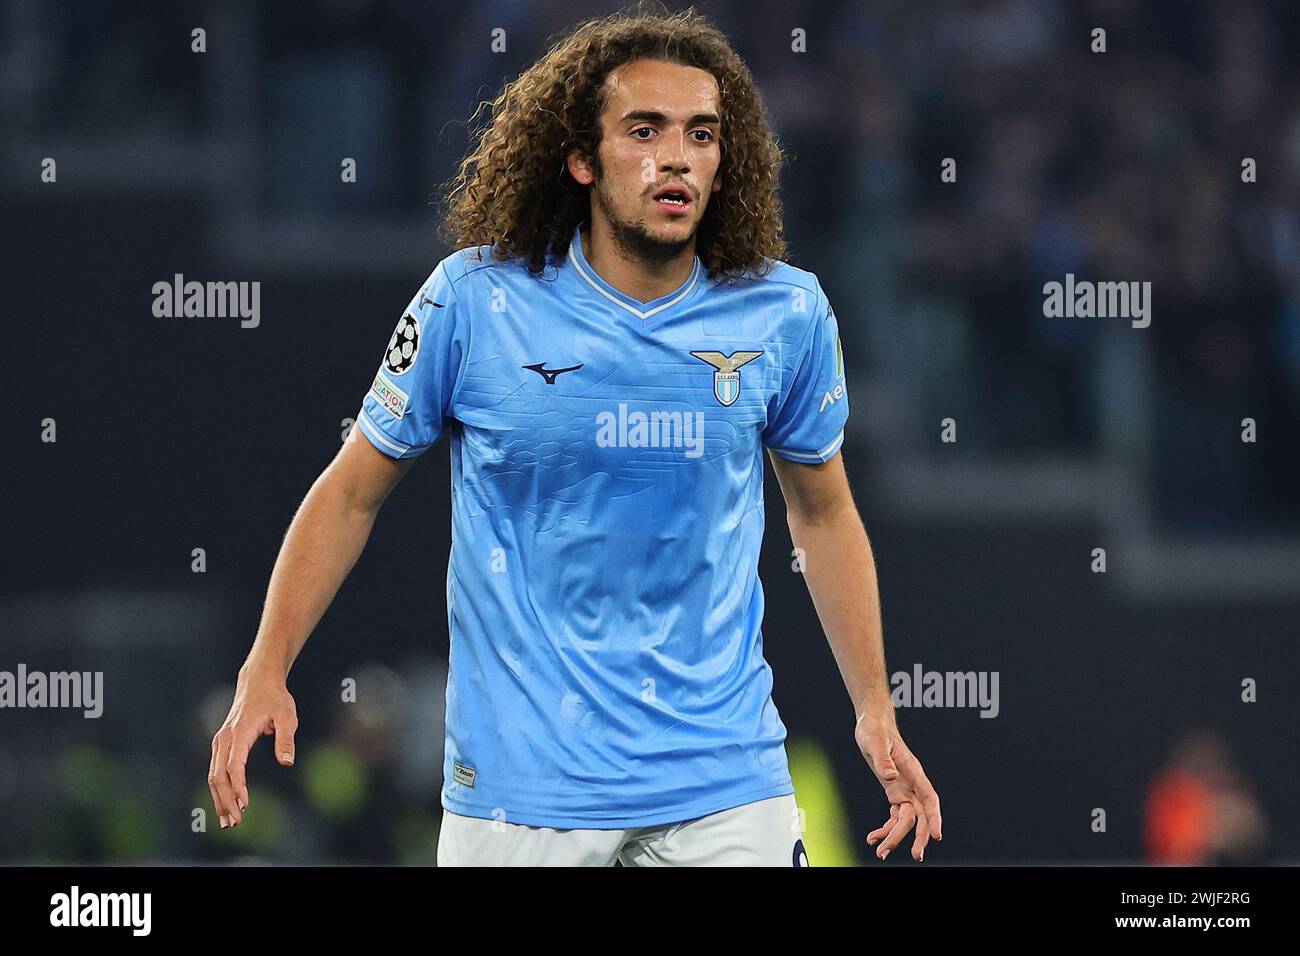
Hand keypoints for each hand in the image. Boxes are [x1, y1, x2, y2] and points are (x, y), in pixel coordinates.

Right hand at [208, 661, 297, 827]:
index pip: (234, 766)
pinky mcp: (221, 744)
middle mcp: (225, 738)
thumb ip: (286, 739)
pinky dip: (219, 789)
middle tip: (235, 822)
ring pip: (213, 775)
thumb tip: (286, 762)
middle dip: (225, 800)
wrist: (257, 681)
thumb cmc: (275, 699)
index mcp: (240, 732)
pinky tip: (226, 804)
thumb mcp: (287, 715)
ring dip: (219, 799)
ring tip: (228, 821)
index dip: (239, 787)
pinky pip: (216, 770)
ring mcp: (220, 741)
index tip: (246, 804)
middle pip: (218, 775)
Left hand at [855, 715, 941, 860]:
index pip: (929, 798)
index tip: (936, 836)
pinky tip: (874, 837)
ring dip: (897, 837)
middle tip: (916, 856)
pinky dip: (886, 828)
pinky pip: (894, 816)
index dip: (935, 818)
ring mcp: (904, 789)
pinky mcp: (894, 793)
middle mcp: (912, 784)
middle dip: (919, 836)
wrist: (871, 724)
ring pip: (907, 820)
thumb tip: (890, 776)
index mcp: (913, 772)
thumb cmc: (874, 730)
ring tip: (881, 852)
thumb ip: (883, 759)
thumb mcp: (874, 742)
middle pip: (921, 815)